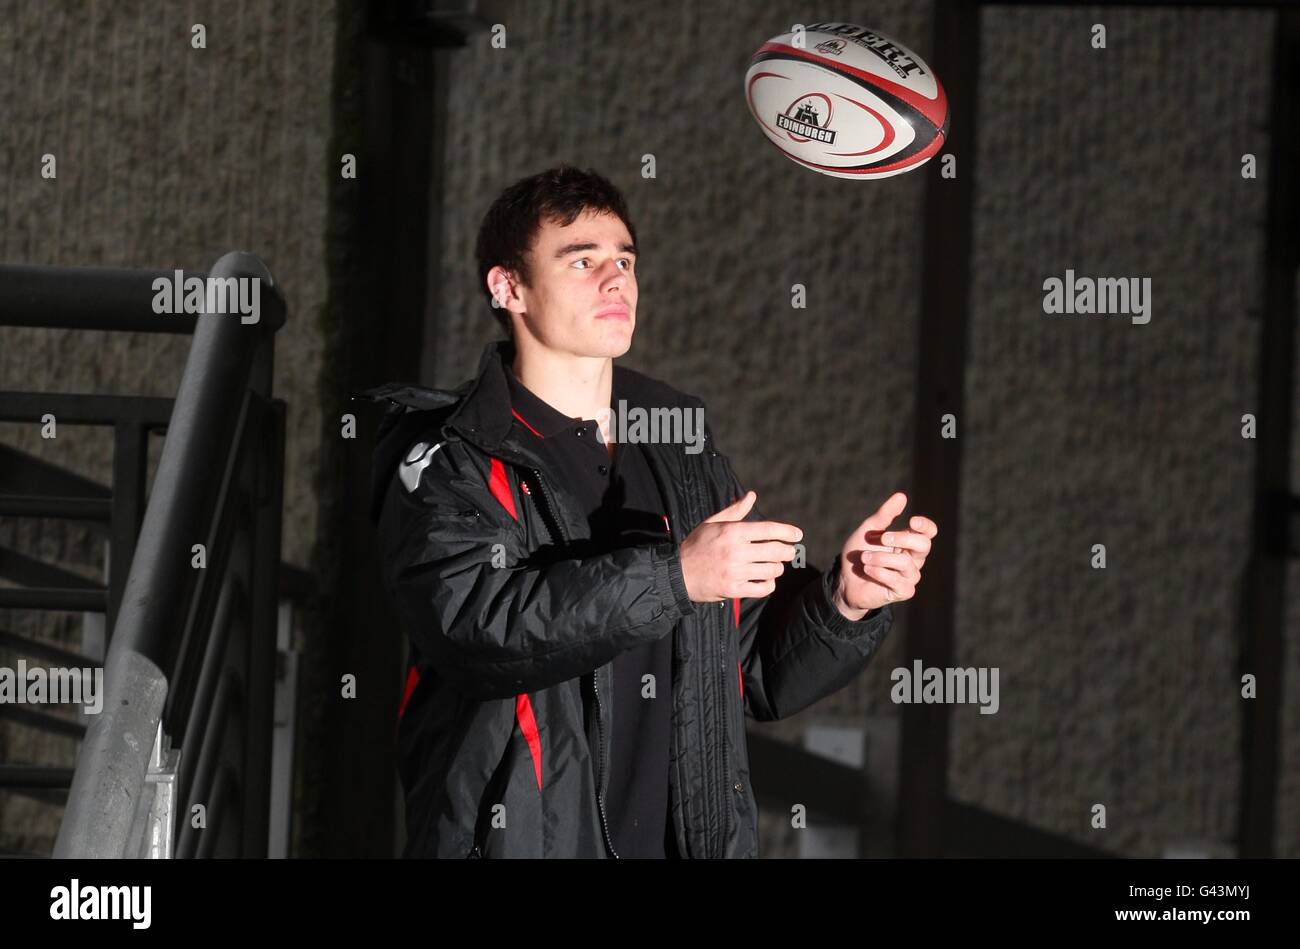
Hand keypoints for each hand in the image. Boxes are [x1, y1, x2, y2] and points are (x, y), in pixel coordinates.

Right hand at [679, 491, 802, 600]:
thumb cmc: (696, 546)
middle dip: (788, 551)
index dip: (787, 531)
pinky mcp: (734, 589)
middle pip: (775, 550)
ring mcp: (735, 572)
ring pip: (771, 570)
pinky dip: (769, 584)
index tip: (798, 535)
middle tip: (790, 552)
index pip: (768, 529)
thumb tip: (751, 495)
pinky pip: (763, 588)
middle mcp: (735, 551)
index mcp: (732, 532)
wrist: (677, 573)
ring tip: (774, 566)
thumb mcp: (712, 523)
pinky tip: (766, 580)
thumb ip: (734, 511)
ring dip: (777, 568)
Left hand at [835, 491, 936, 617]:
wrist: (845, 580)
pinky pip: (897, 580)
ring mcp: (910, 576)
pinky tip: (867, 570)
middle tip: (882, 538)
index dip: (925, 526)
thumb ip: (885, 515)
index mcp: (908, 542)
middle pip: (924, 545)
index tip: (912, 521)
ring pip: (906, 563)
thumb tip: (902, 496)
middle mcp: (913, 558)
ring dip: (881, 558)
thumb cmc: (859, 553)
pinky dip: (879, 572)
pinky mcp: (903, 591)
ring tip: (864, 557)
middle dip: (903, 538)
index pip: (928, 532)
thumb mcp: (868, 530)